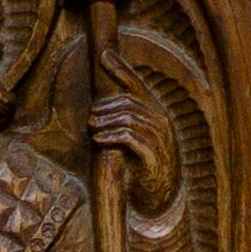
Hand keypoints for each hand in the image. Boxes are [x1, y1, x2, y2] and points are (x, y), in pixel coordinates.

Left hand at [89, 73, 178, 215]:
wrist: (159, 196)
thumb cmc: (141, 165)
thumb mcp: (132, 140)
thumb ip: (120, 122)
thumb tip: (94, 109)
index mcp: (154, 113)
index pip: (137, 85)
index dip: (121, 68)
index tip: (103, 55)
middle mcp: (160, 121)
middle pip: (130, 101)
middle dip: (106, 105)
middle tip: (90, 113)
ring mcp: (159, 138)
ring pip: (129, 118)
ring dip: (106, 120)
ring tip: (91, 126)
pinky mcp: (152, 156)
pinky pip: (130, 138)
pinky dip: (111, 136)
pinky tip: (99, 139)